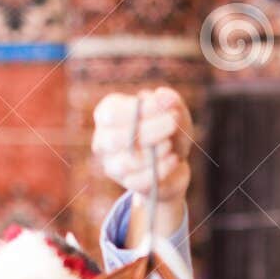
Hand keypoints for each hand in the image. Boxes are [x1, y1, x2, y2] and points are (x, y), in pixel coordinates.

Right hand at [92, 86, 193, 241]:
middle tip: (173, 122)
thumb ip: (170, 100)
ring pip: (128, 161)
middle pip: (117, 138)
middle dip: (149, 129)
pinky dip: (160, 169)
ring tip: (171, 144)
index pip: (113, 113)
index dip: (141, 110)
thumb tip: (163, 95)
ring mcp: (113, 164)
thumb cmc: (168, 131)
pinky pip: (139, 181)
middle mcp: (104, 140)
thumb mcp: (173, 112)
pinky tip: (175, 159)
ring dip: (154, 151)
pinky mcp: (127, 183)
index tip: (169, 106)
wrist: (174, 163)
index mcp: (107, 114)